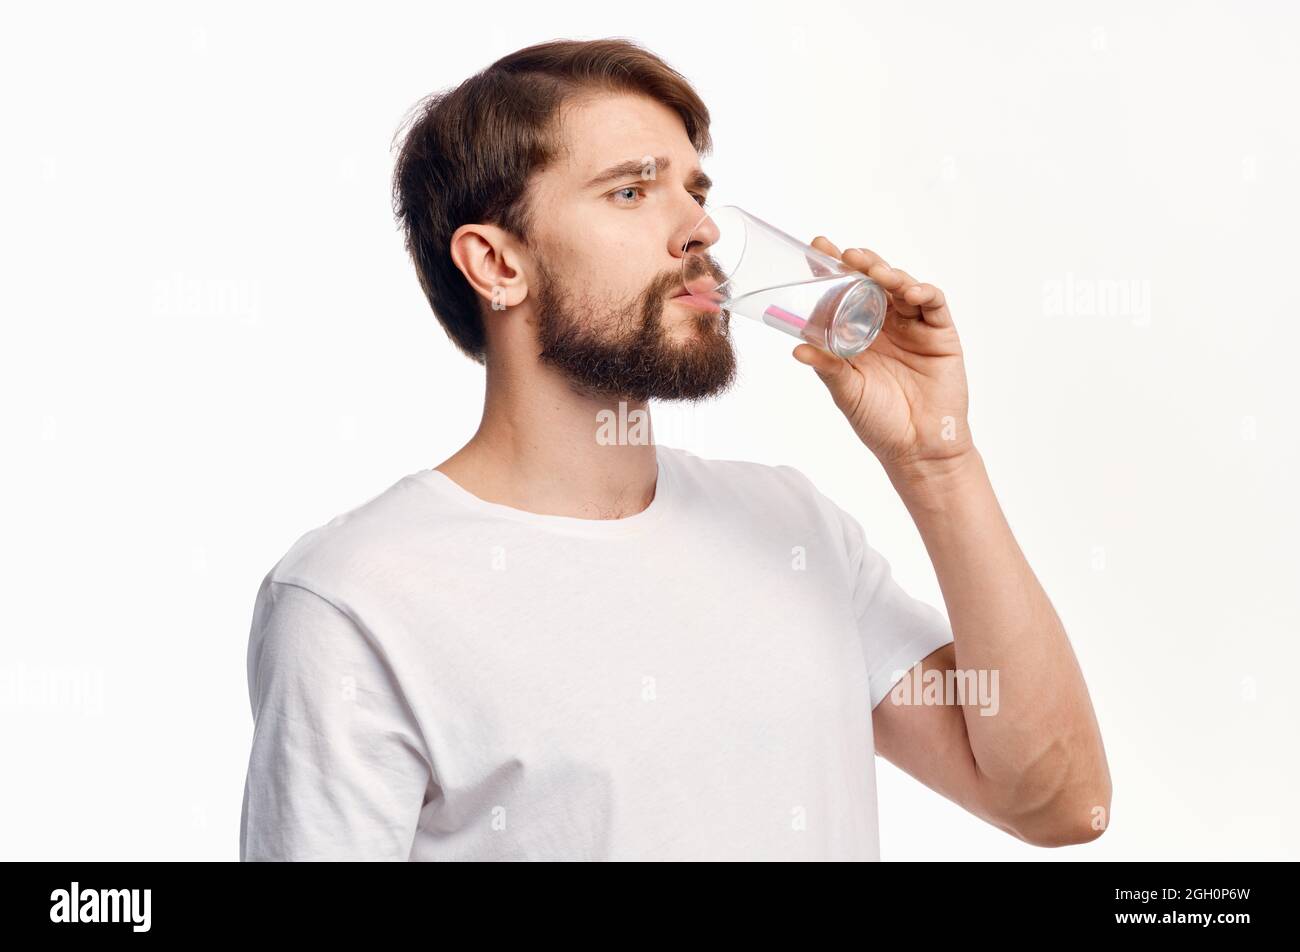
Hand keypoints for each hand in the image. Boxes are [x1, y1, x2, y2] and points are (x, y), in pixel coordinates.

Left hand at [792, 238, 973, 478]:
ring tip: (875, 271)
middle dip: (862, 263)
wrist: (918, 448)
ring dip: (890, 273)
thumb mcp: (846, 391)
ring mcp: (915, 327)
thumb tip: (797, 349)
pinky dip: (923, 292)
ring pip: (903, 286)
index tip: (817, 247)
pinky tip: (909, 292)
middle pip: (875, 282)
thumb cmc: (879, 422)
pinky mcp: (941, 334)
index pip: (845, 292)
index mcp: (860, 333)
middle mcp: (887, 325)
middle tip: (847, 254)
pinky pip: (934, 304)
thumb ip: (827, 367)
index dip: (833, 269)